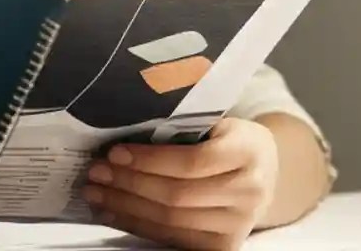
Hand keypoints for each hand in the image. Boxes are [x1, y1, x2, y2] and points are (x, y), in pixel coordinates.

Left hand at [83, 118, 278, 250]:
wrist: (265, 170)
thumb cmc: (229, 138)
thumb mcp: (216, 122)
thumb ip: (181, 127)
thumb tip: (121, 134)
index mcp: (248, 151)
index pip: (192, 162)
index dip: (149, 160)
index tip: (114, 152)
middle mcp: (249, 191)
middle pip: (177, 195)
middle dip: (129, 184)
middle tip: (95, 173)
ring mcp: (239, 223)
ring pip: (171, 221)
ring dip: (126, 208)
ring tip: (95, 194)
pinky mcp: (224, 245)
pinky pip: (173, 239)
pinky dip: (138, 226)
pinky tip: (113, 214)